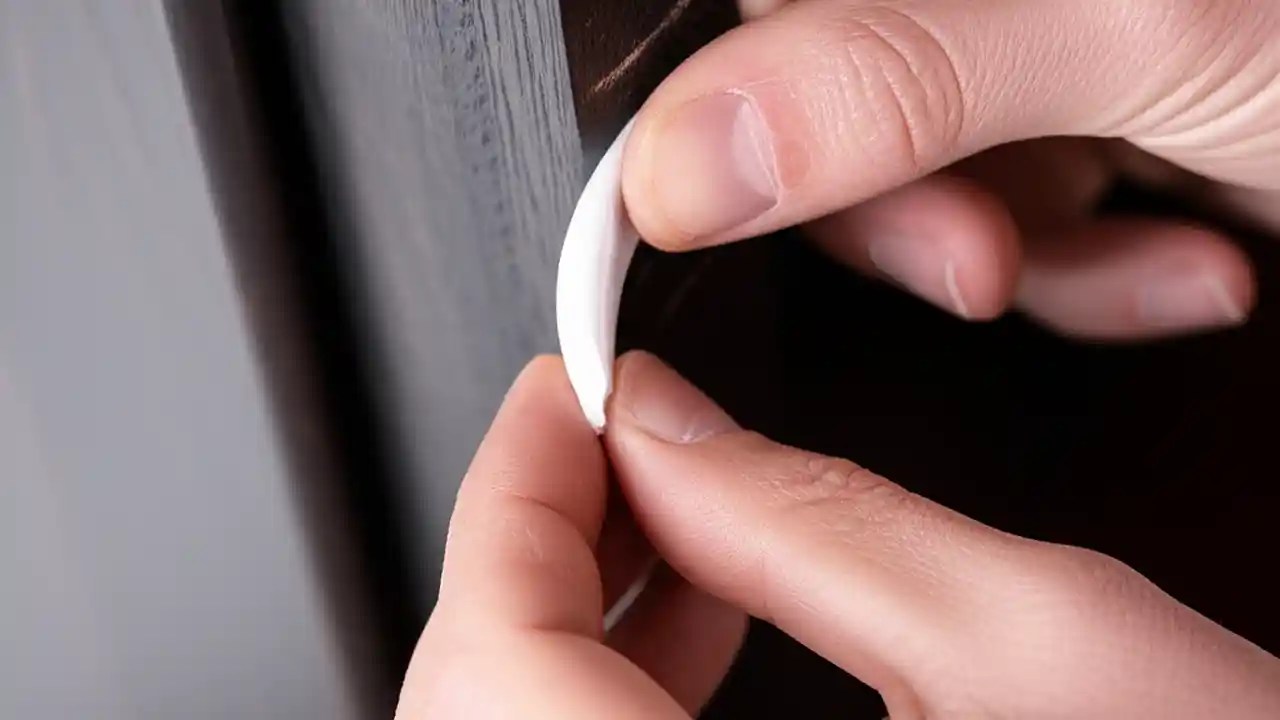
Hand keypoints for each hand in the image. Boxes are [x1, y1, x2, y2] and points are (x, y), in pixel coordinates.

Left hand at [398, 354, 1279, 717]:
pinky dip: (621, 682)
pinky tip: (705, 624)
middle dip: (548, 539)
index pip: (492, 648)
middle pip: (486, 690)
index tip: (565, 393)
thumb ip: (811, 520)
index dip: (513, 488)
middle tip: (618, 436)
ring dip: (583, 607)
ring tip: (671, 517)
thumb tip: (661, 424)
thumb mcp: (1035, 650)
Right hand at [622, 0, 1279, 339]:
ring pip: (924, 184)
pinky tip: (1186, 255)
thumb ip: (885, 80)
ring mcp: (1021, 48)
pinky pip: (1013, 214)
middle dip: (907, 211)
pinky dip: (1091, 267)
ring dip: (1030, 255)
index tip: (681, 215)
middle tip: (980, 259)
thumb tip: (683, 155)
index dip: (702, 117)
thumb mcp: (1129, 28)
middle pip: (820, 110)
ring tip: (1151, 256)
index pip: (738, 14)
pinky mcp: (1071, 119)